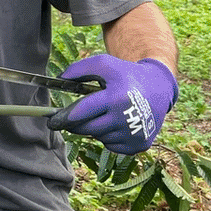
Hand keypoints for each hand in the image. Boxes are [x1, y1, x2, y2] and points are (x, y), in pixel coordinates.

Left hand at [47, 54, 177, 153]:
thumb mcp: (104, 64)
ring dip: (93, 127)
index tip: (52, 121)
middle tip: (66, 120)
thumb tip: (59, 80)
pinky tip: (114, 123)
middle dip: (74, 124)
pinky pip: (111, 145)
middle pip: (87, 128)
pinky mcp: (139, 146)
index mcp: (117, 98)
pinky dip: (107, 136)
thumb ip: (78, 69)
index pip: (83, 112)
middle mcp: (127, 119)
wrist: (158, 89)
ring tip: (101, 113)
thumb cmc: (126, 75)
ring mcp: (134, 135)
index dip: (64, 117)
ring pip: (98, 137)